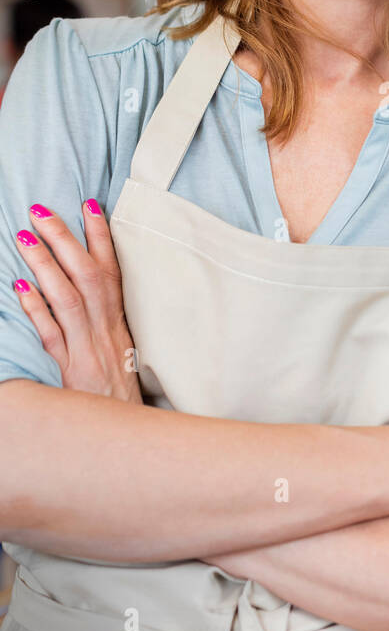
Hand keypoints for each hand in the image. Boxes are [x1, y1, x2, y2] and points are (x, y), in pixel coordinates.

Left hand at [12, 200, 141, 403]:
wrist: (126, 428)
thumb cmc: (116, 384)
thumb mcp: (115, 343)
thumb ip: (99, 312)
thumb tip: (78, 279)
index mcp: (116, 317)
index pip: (110, 267)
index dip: (100, 235)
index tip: (88, 203)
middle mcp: (105, 326)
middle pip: (86, 274)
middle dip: (64, 239)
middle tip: (39, 211)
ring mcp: (89, 346)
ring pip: (68, 298)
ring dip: (45, 265)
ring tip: (23, 238)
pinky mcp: (72, 370)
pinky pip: (53, 335)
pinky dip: (37, 310)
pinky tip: (20, 288)